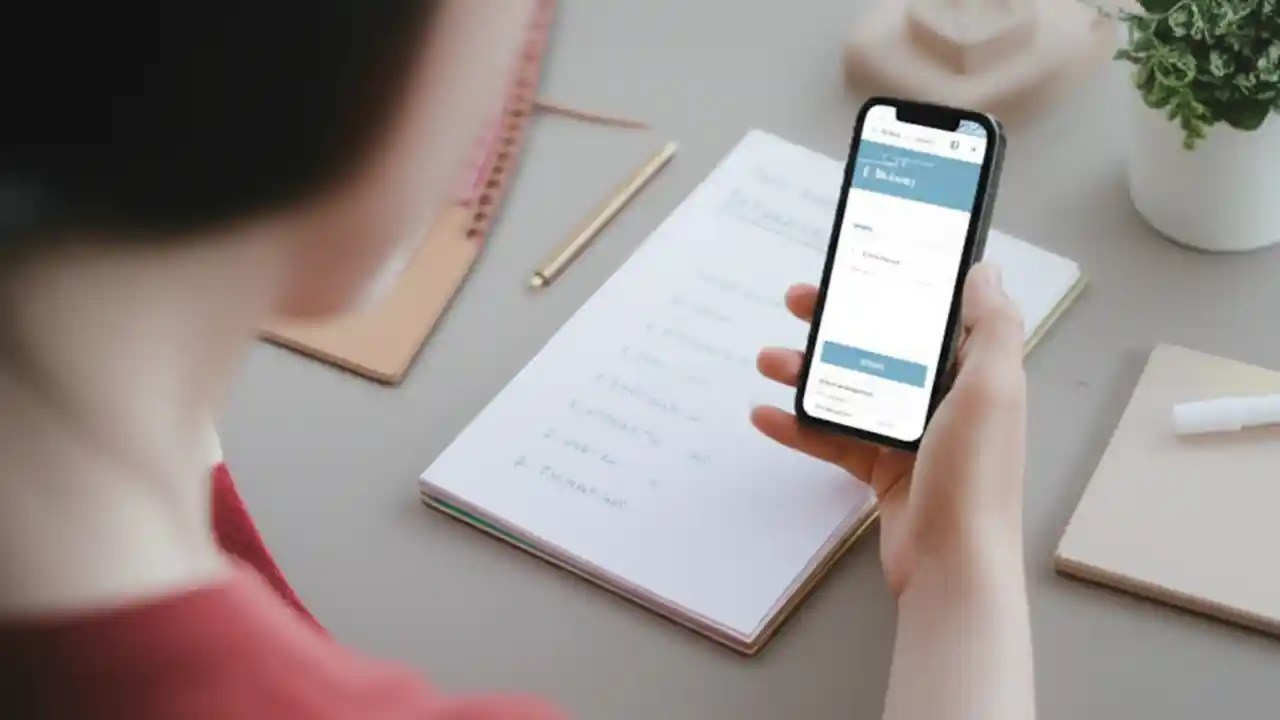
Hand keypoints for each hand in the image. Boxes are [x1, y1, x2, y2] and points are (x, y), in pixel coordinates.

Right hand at [751, 264, 1026, 597]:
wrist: (951, 566)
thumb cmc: (975, 477)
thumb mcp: (992, 390)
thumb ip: (992, 326)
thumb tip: (985, 272)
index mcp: (975, 374)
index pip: (930, 316)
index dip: (893, 287)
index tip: (856, 265)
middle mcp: (944, 399)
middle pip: (881, 346)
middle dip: (836, 323)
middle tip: (797, 301)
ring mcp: (911, 436)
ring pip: (850, 389)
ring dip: (807, 372)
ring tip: (769, 361)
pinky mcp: (882, 470)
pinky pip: (833, 439)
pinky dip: (798, 428)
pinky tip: (766, 415)